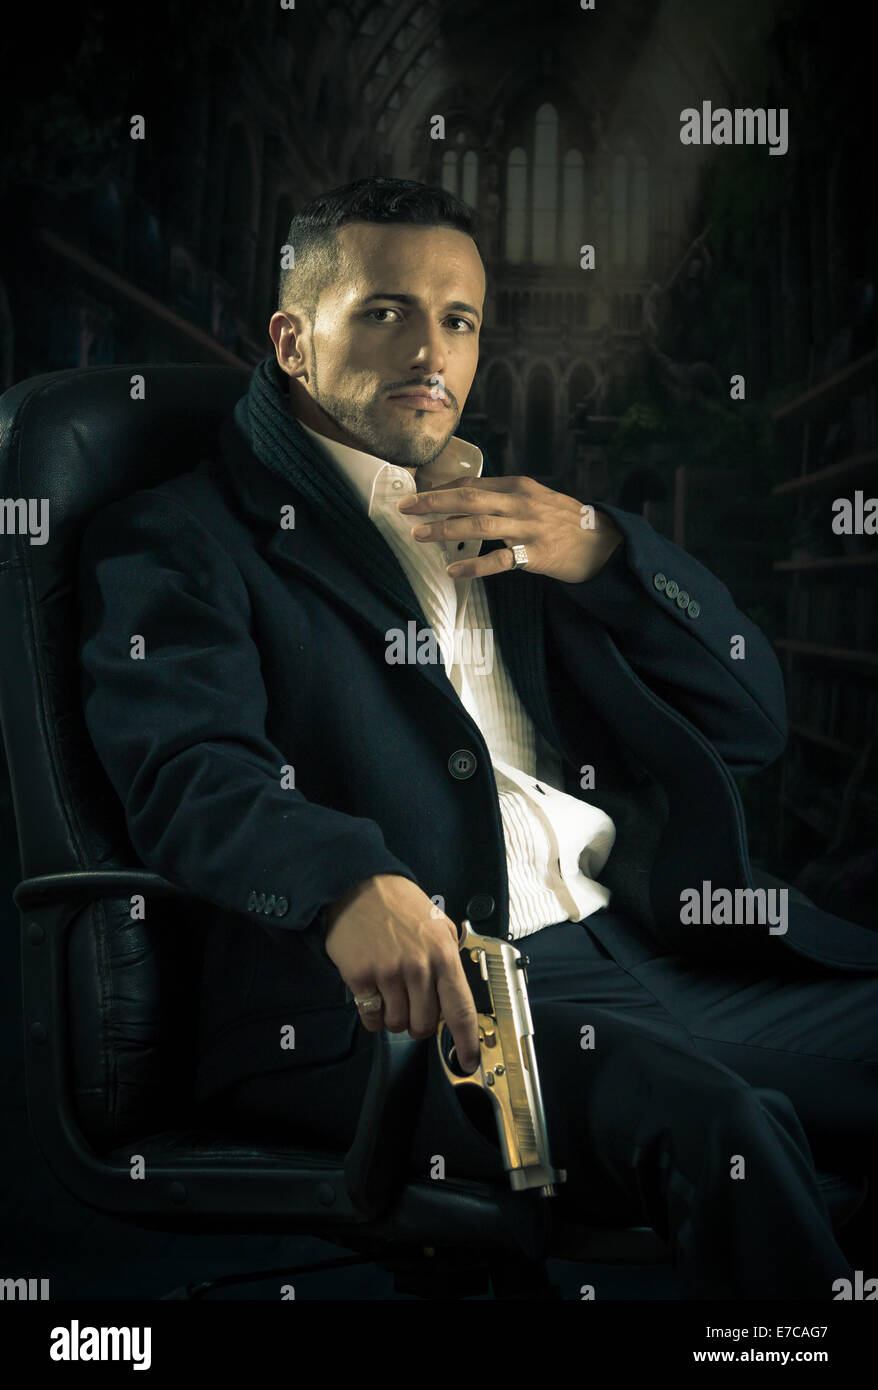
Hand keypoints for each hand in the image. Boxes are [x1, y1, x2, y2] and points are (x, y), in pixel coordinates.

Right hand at [323, 874, 480, 1071]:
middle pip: (424, 1026)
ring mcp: (388, 973)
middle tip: (411, 1005)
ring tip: (389, 990)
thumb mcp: (438, 923)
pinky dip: (371, 1013)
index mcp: (443, 954)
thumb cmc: (399, 905)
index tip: (469, 1061)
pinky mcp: (359, 977)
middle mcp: (418, 967)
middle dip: (419, 1024)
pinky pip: (370, 1017)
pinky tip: (372, 991)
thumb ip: (449, 957)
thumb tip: (456, 996)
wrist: (358, 886)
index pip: (461, 1009)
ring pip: (396, 1024)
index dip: (467, 1042)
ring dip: (393, 1016)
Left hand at [397, 476, 621, 583]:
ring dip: (445, 529)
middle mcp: (521, 503)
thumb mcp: (535, 499)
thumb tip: (465, 498)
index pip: (473, 484)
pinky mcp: (535, 554)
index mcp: (518, 486)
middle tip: (406, 508)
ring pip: (479, 524)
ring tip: (419, 535)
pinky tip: (454, 570)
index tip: (417, 496)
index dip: (441, 489)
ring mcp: (528, 528)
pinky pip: (499, 560)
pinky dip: (474, 565)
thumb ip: (504, 497)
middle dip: (433, 502)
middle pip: (469, 498)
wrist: (600, 542)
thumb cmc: (563, 521)